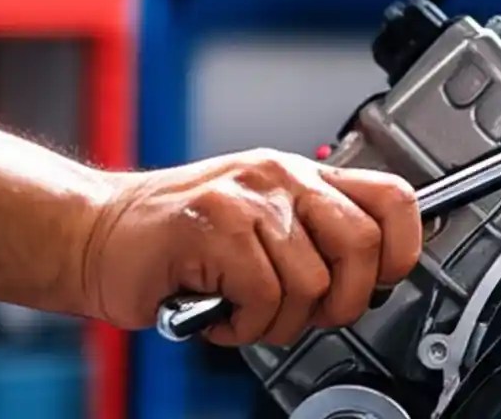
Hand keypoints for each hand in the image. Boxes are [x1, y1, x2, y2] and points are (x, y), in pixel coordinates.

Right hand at [82, 149, 420, 345]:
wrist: (96, 234)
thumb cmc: (179, 239)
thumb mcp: (261, 222)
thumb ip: (314, 237)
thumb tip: (374, 277)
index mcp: (302, 175)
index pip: (392, 195)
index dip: (403, 247)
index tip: (384, 279)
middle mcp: (281, 178)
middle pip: (362, 245)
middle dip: (345, 302)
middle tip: (309, 314)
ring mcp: (248, 200)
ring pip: (312, 283)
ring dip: (280, 322)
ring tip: (246, 311)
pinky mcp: (214, 228)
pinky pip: (264, 298)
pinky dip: (244, 325)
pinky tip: (219, 312)